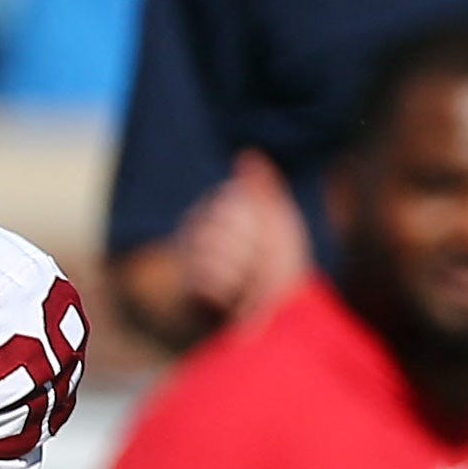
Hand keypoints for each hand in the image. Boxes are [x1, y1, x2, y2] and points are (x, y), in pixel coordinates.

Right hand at [173, 152, 311, 324]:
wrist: (280, 314)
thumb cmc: (282, 267)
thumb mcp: (279, 222)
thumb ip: (263, 188)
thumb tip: (247, 154)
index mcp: (218, 207)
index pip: (231, 199)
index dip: (258, 222)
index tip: (266, 239)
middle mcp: (197, 228)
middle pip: (221, 225)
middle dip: (252, 251)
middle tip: (259, 267)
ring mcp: (188, 257)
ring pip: (214, 252)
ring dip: (244, 275)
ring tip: (247, 287)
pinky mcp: (185, 288)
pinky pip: (207, 280)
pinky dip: (230, 295)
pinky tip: (233, 302)